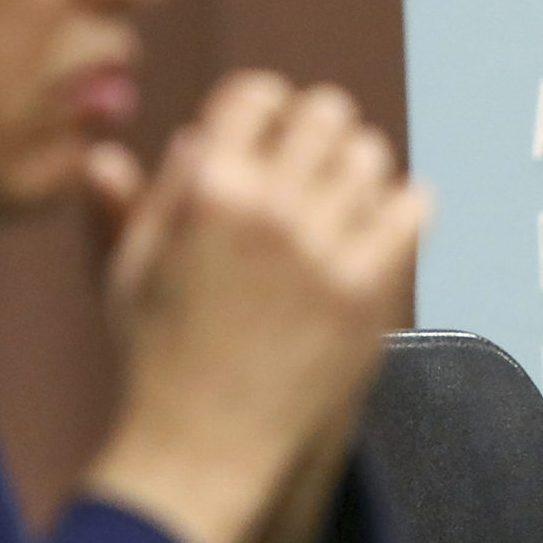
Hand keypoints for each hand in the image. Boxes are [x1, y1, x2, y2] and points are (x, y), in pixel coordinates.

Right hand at [81, 72, 428, 542]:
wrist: (203, 448)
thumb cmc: (157, 357)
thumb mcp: (131, 270)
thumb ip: (149, 195)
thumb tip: (184, 135)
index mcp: (205, 190)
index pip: (259, 94)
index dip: (265, 107)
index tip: (268, 131)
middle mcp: (266, 208)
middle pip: (326, 113)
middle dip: (317, 130)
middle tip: (311, 163)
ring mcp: (322, 248)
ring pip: (371, 156)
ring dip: (358, 169)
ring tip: (342, 200)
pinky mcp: (367, 290)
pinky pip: (411, 209)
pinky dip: (403, 206)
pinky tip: (384, 221)